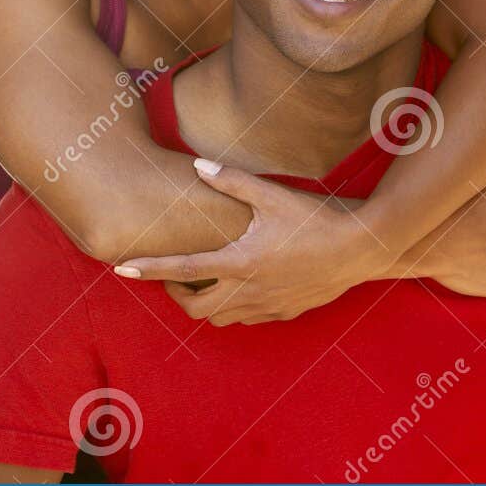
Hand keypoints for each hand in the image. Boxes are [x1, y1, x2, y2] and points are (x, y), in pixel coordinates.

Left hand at [114, 160, 391, 325]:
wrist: (363, 248)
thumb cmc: (317, 219)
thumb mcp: (271, 195)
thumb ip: (230, 181)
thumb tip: (197, 166)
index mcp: (239, 262)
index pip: (182, 269)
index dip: (149, 269)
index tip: (122, 267)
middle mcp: (249, 291)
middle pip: (196, 309)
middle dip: (177, 296)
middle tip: (173, 276)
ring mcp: (269, 307)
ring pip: (222, 319)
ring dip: (206, 303)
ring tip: (205, 279)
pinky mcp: (286, 313)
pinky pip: (248, 319)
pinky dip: (234, 307)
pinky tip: (241, 285)